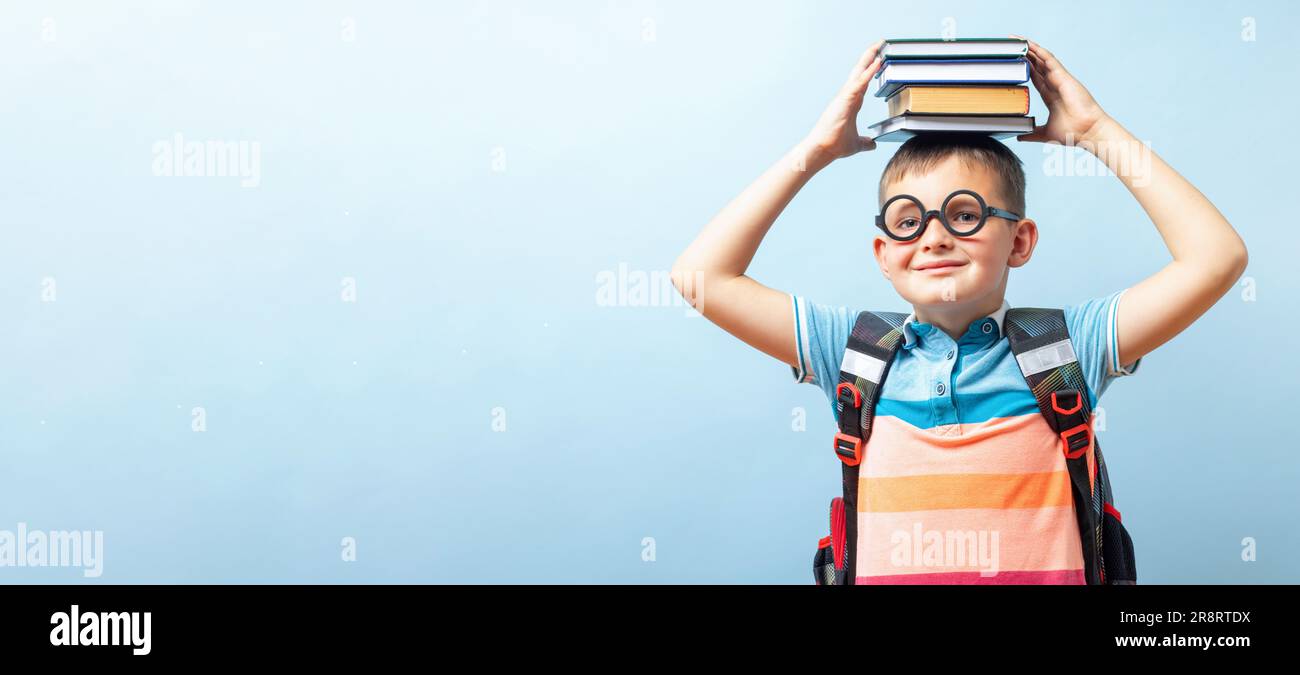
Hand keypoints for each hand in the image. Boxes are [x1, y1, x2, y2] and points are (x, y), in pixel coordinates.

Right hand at [804, 40, 885, 165]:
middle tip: (880, 43)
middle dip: (870, 57)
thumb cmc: (833, 146)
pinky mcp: (845, 99)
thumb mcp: (856, 143)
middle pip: (860, 72)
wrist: (822, 150)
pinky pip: (859, 82)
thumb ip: (865, 142)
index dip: (870, 70)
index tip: (878, 59)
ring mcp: (845, 96)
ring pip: (859, 72)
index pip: (862, 82)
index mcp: (850, 103)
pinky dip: (868, 72)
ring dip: (869, 58)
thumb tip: (873, 144)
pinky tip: (878, 62)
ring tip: (879, 45)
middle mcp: (847, 96)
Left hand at [1013, 36, 1112, 145]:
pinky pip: (1050, 60)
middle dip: (1025, 55)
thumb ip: (1032, 133)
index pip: (1035, 77)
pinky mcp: (1064, 77)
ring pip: (1042, 59)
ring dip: (1030, 49)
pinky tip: (1030, 45)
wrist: (1088, 133)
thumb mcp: (1045, 132)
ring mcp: (1060, 80)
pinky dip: (1040, 52)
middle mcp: (1055, 85)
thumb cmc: (1073, 133)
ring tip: (1017, 40)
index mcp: (1050, 96)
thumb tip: (1019, 135)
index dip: (1025, 68)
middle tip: (1010, 46)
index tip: (1013, 61)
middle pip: (1037, 65)